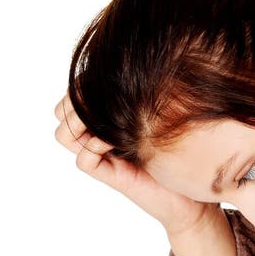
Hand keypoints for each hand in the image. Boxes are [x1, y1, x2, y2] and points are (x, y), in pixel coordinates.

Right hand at [53, 91, 218, 234]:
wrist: (192, 194)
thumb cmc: (183, 149)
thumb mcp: (161, 112)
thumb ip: (140, 95)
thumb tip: (128, 62)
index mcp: (107, 118)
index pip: (74, 93)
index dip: (80, 85)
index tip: (106, 80)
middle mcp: (100, 136)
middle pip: (61, 112)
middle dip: (75, 102)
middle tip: (103, 103)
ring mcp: (103, 156)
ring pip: (64, 135)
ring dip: (79, 124)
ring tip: (105, 123)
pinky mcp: (112, 176)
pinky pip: (83, 160)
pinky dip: (93, 147)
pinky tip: (115, 142)